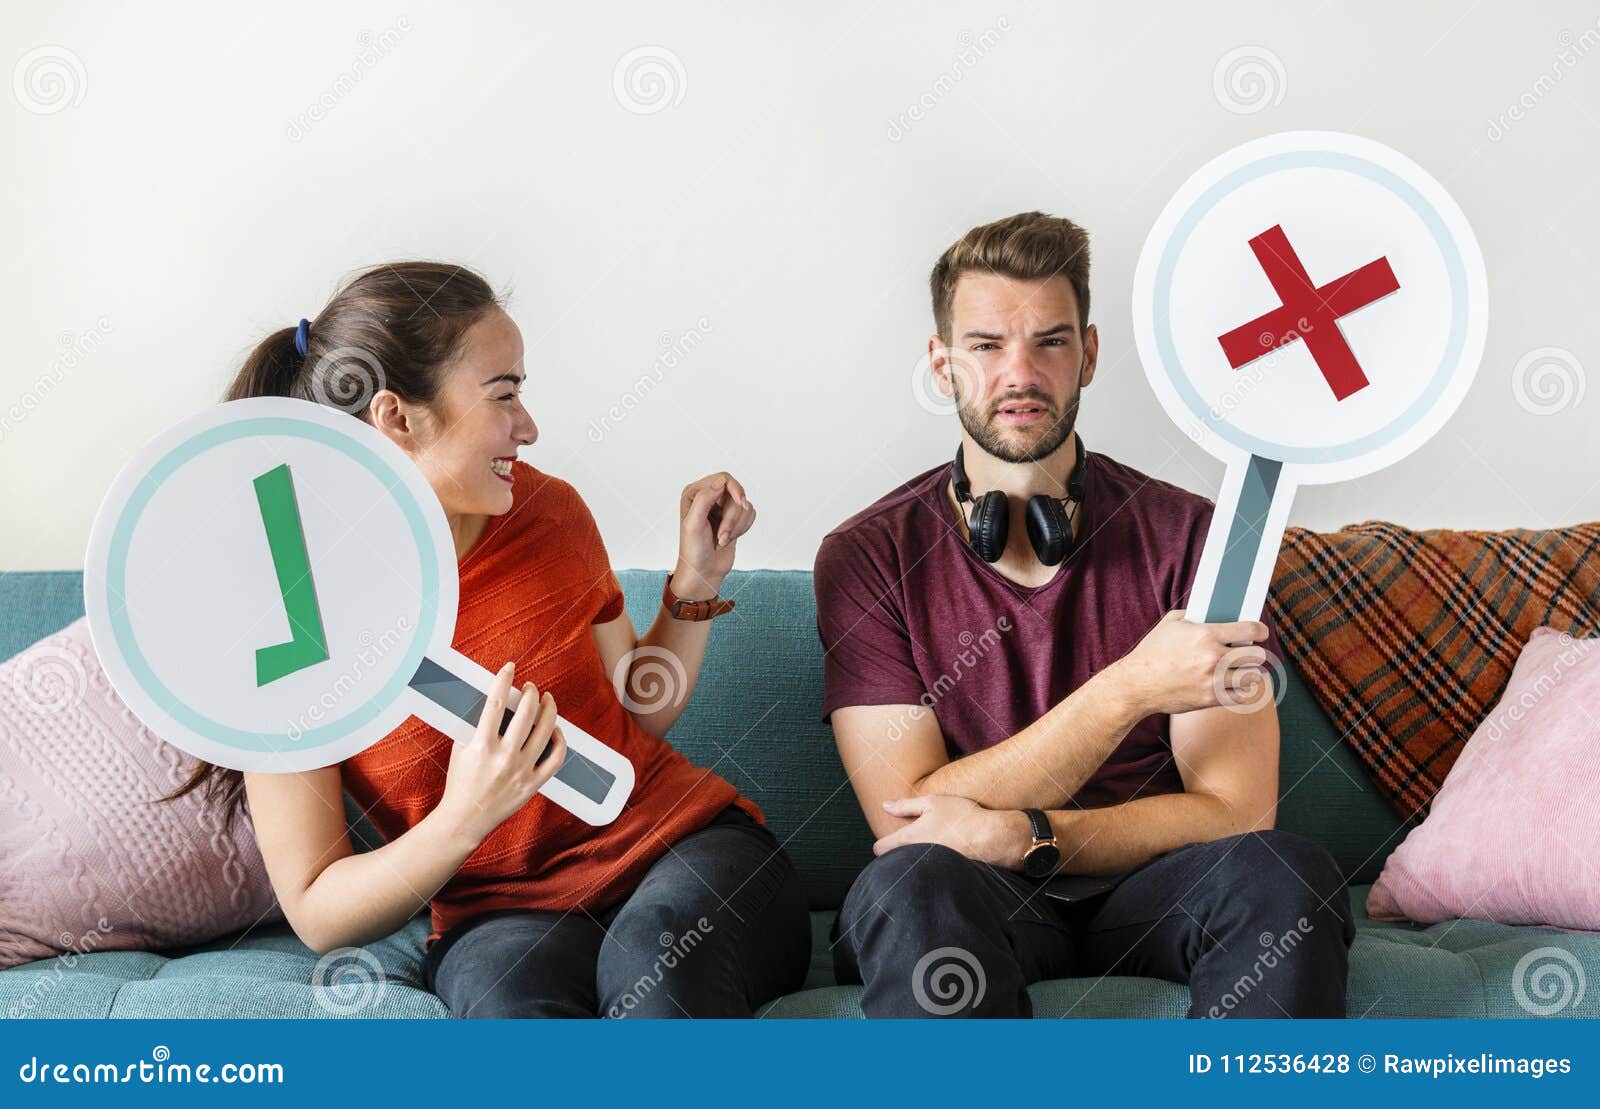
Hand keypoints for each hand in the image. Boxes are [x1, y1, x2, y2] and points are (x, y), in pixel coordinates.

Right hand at [437, 661, 566, 845]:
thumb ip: (474, 725)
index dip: (503, 681)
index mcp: (481, 746)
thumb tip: (491, 698)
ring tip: (546, 699)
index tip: (510, 667)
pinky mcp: (533, 784)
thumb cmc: (460, 781)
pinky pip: (555, 758)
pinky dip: (560, 741)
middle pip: (526, 714)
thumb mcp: (461, 749)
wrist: (466, 818)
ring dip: (548, 710)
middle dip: (530, 693)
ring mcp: (521, 771)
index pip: (494, 703)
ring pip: (545, 732)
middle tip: (530, 686)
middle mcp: (504, 757)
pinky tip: (556, 729)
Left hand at [673, 471, 755, 597]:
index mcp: (695, 493)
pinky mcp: (734, 518)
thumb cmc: (694, 549)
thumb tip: (721, 481)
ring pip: (745, 505)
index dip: (735, 489)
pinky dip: (743, 528)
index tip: (741, 502)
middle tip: (722, 535)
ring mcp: (722, 507)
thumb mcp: (694, 523)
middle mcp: (709, 496)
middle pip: (736, 493)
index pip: (723, 479)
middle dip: (732, 517)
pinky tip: (730, 539)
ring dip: (736, 526)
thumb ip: (704, 499)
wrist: (704, 571)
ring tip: (722, 540)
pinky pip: (750, 514)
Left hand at [872, 795, 1027, 867]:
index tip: (891, 838)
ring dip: (915, 862)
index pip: (879, 849)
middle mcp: (915, 858)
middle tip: (912, 842)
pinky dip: (931, 869)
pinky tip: (944, 857)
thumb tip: (885, 805)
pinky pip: (928, 875)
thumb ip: (905, 805)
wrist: (992, 838)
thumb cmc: (961, 817)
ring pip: (911, 869)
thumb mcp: (932, 803)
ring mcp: (928, 870)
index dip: (882, 842)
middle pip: (894, 861)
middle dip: (897, 854)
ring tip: (930, 848)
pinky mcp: (942, 877)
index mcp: (908, 839)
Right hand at [1110, 610, 1269, 716]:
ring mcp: (1212, 680)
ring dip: (1250, 672)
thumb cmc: (1152, 652)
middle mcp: (1212, 657)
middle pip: (1256, 655)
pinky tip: (1236, 685)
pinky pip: (1241, 696)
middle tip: (1250, 653)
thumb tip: (1213, 612)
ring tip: (1244, 669)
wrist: (1136, 685)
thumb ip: (1194, 615)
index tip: (1261, 633)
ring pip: (1251, 676)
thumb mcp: (1170, 623)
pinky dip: (1242, 690)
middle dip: (1255, 652)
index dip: (1260, 630)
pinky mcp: (1209, 699)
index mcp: (1205, 635)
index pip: (1249, 630)